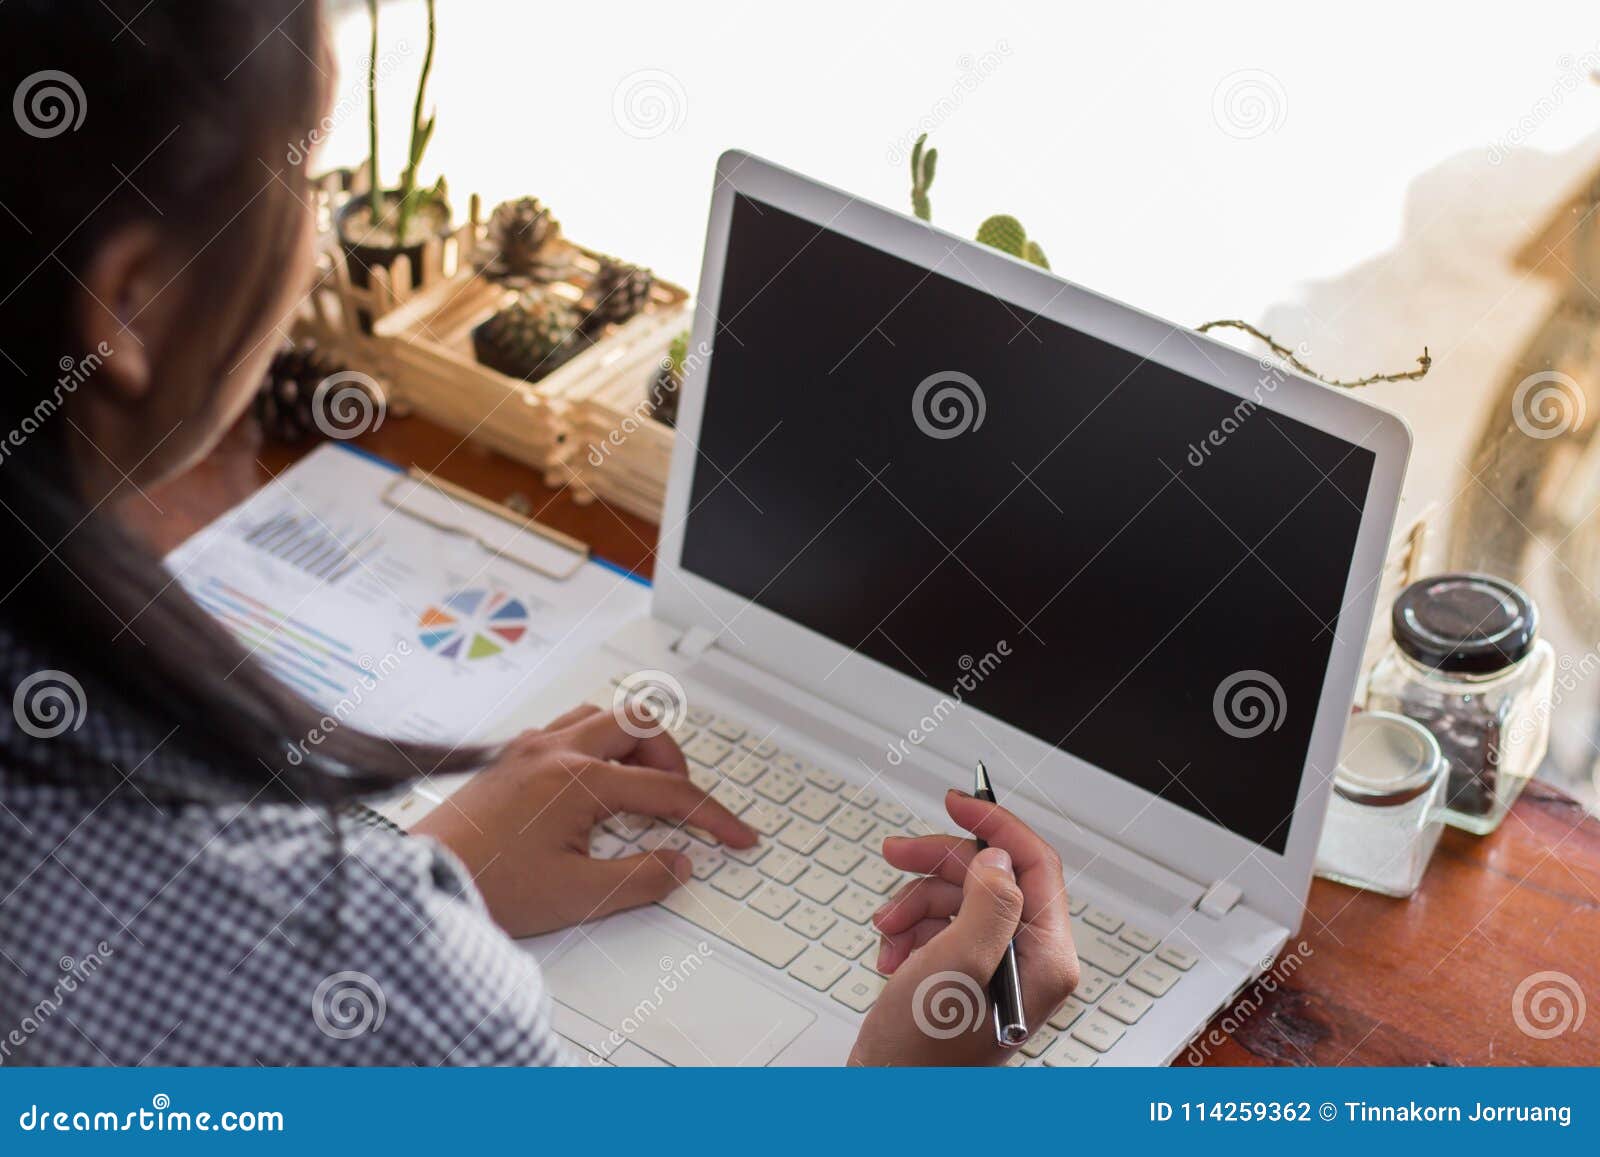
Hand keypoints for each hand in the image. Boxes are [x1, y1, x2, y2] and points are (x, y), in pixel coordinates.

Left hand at [412, 704, 755, 937]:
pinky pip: (568, 726)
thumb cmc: (485, 885)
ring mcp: (527, 749)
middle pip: (640, 726)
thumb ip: (639, 878)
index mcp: (577, 780)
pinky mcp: (507, 758)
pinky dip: (597, 743)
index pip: (668, 790)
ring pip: (602, 715)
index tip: (736, 834)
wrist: (421, 881)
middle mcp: (553, 752)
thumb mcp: (576, 897)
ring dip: (634, 744)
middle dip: (673, 761)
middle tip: (682, 802)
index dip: (712, 816)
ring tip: (643, 784)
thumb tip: (679, 863)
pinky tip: (595, 780)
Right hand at [847, 789, 1079, 1065]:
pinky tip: (893, 954)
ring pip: (959, 895)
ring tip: (889, 933)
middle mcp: (1030, 959)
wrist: (886, 1096)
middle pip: (989, 874)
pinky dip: (910, 929)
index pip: (1035, 864)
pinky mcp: (969, 971)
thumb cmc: (922, 1056)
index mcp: (1046, 957)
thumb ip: (988, 904)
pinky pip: (942, 923)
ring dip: (915, 903)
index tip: (955, 802)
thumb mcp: (955, 967)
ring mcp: (999, 966)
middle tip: (895, 854)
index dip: (994, 826)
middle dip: (937, 867)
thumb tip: (1000, 857)